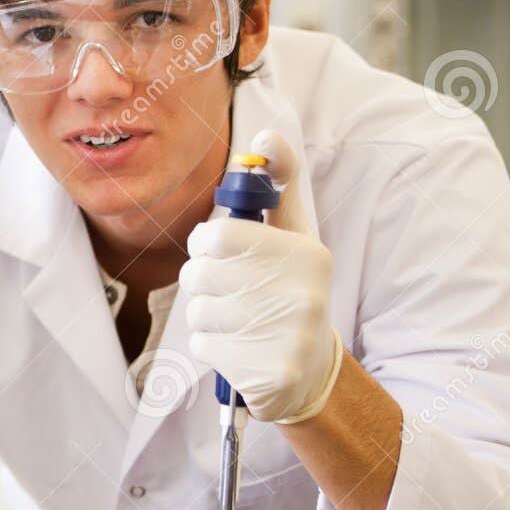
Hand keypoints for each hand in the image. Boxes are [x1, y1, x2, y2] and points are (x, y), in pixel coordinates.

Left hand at [181, 129, 342, 423]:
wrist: (311, 371)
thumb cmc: (289, 290)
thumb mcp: (293, 236)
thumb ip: (277, 187)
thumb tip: (268, 135)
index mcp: (307, 253)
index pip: (218, 236)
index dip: (205, 243)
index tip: (219, 251)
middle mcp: (304, 294)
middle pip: (199, 273)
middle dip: (203, 280)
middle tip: (232, 290)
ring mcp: (289, 336)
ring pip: (197, 311)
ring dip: (206, 315)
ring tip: (241, 320)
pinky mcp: (269, 374)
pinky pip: (202, 346)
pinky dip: (211, 348)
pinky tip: (241, 348)